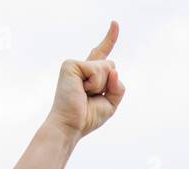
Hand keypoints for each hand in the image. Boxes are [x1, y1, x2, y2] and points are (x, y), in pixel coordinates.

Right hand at [46, 20, 125, 139]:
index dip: (109, 39)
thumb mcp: (111, 103)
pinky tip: (81, 91)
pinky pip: (96, 70)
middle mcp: (82, 68)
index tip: (115, 24)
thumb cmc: (87, 117)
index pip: (102, 54)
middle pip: (111, 65)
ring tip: (85, 95)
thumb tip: (113, 68)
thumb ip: (118, 86)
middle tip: (90, 97)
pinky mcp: (70, 65)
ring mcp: (75, 65)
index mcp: (90, 75)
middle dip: (108, 84)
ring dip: (101, 85)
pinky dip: (94, 84)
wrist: (71, 125)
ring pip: (106, 66)